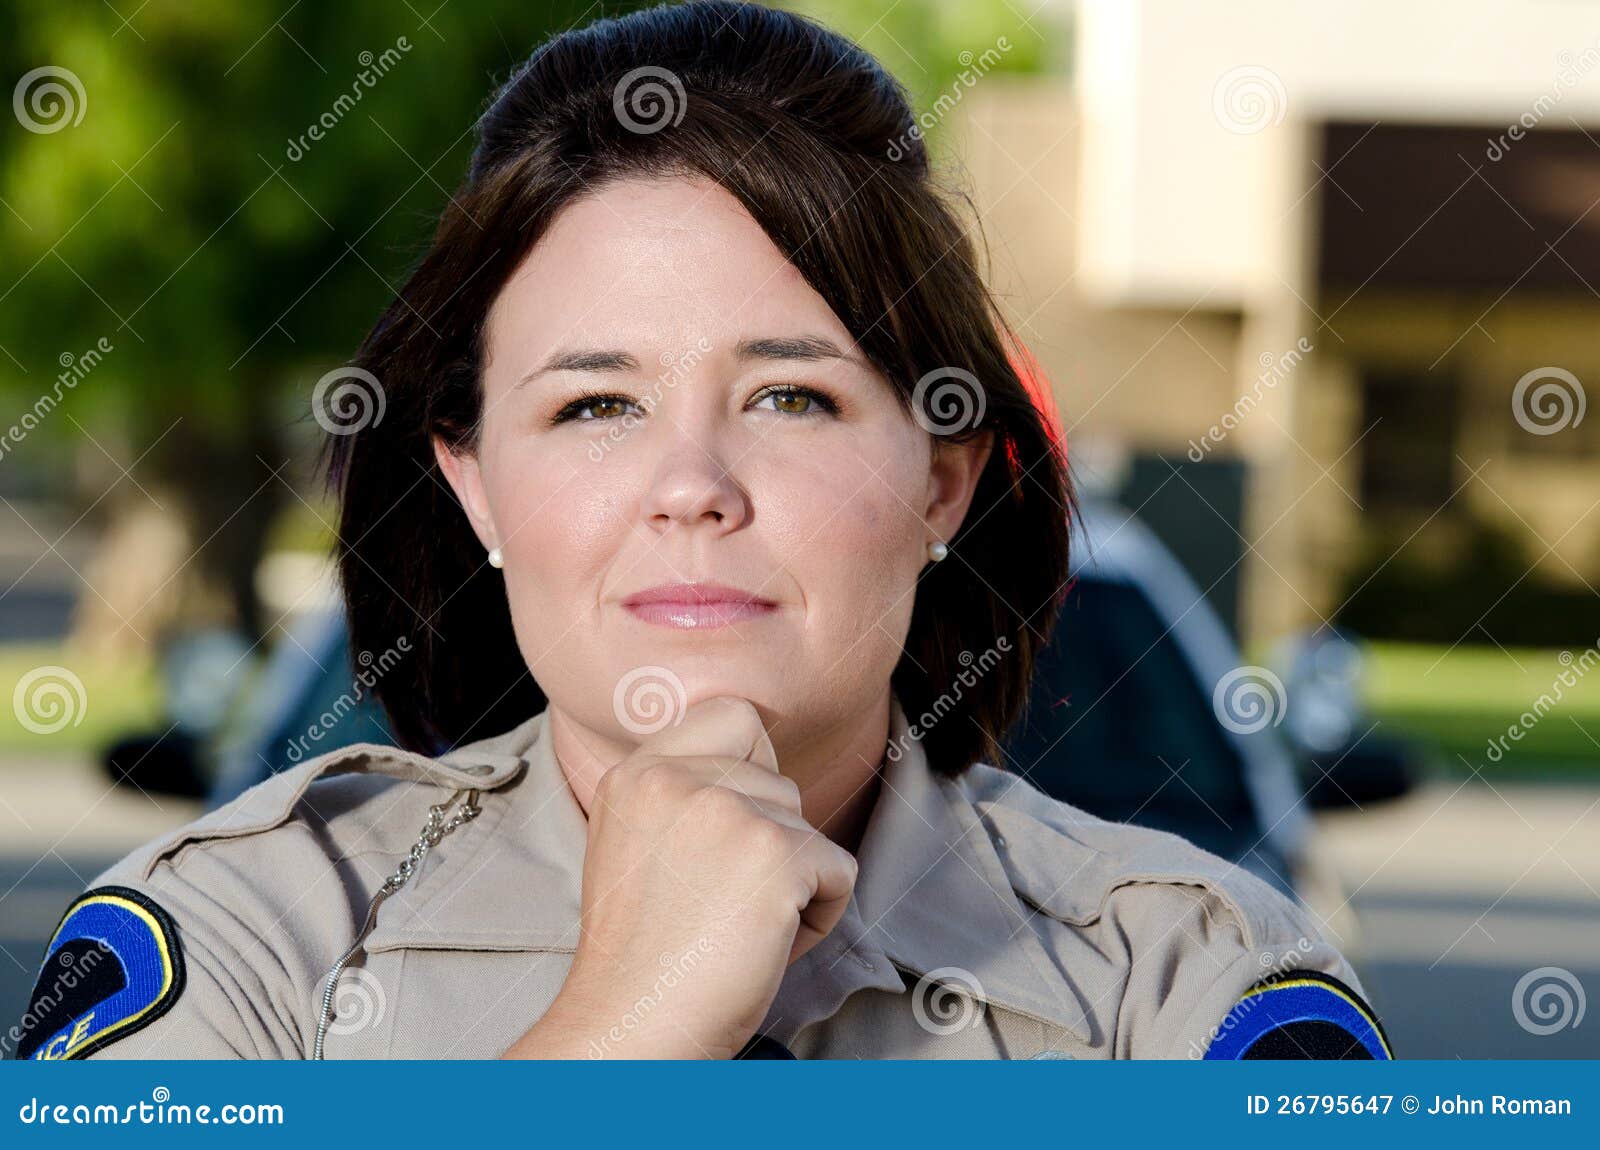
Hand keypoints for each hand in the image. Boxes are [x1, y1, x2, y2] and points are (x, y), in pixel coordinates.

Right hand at [502, 696, 858, 1058]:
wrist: (635, 1026)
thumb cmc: (644, 955)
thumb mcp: (636, 842)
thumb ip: (682, 792)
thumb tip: (758, 757)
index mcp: (637, 771)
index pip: (734, 716)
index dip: (751, 772)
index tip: (725, 838)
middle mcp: (677, 777)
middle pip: (779, 780)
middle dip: (771, 843)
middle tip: (719, 905)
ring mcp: (727, 811)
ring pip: (809, 826)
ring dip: (793, 881)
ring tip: (735, 927)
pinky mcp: (776, 854)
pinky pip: (839, 870)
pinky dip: (819, 915)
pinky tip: (764, 945)